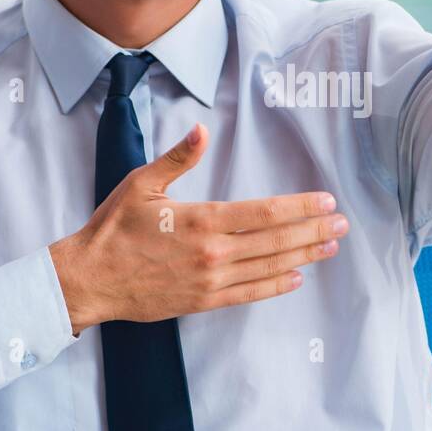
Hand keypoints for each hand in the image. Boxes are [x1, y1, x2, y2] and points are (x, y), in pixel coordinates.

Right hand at [49, 123, 348, 334]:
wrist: (89, 279)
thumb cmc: (112, 228)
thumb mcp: (142, 183)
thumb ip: (179, 157)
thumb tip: (202, 129)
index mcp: (202, 219)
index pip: (265, 211)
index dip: (300, 206)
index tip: (326, 201)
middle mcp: (213, 251)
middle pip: (276, 240)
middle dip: (313, 231)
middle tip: (342, 224)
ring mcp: (210, 280)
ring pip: (269, 267)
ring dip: (304, 256)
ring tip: (331, 247)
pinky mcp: (203, 301)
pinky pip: (249, 294)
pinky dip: (275, 286)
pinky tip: (296, 278)